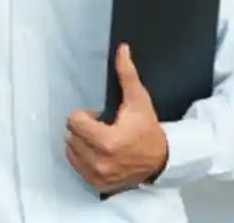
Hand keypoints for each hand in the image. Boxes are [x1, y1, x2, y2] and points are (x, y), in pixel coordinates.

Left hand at [65, 43, 168, 192]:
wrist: (162, 160)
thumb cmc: (148, 129)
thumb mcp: (139, 100)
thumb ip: (127, 74)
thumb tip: (122, 49)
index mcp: (108, 141)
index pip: (73, 122)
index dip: (85, 115)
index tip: (100, 117)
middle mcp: (100, 161)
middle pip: (71, 135)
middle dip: (84, 129)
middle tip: (103, 128)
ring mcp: (98, 175)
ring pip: (71, 150)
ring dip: (81, 143)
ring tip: (102, 141)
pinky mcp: (97, 184)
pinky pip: (76, 166)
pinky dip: (83, 157)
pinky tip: (100, 153)